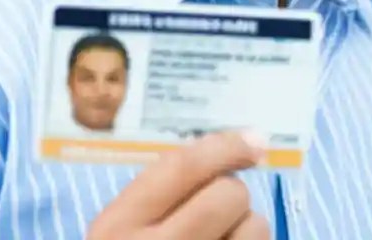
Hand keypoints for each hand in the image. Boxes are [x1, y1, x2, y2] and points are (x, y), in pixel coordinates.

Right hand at [86, 130, 271, 239]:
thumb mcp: (124, 233)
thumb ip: (164, 196)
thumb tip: (246, 145)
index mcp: (116, 229)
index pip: (181, 166)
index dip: (225, 146)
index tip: (253, 141)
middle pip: (228, 193)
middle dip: (232, 198)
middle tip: (216, 217)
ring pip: (256, 227)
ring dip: (248, 231)